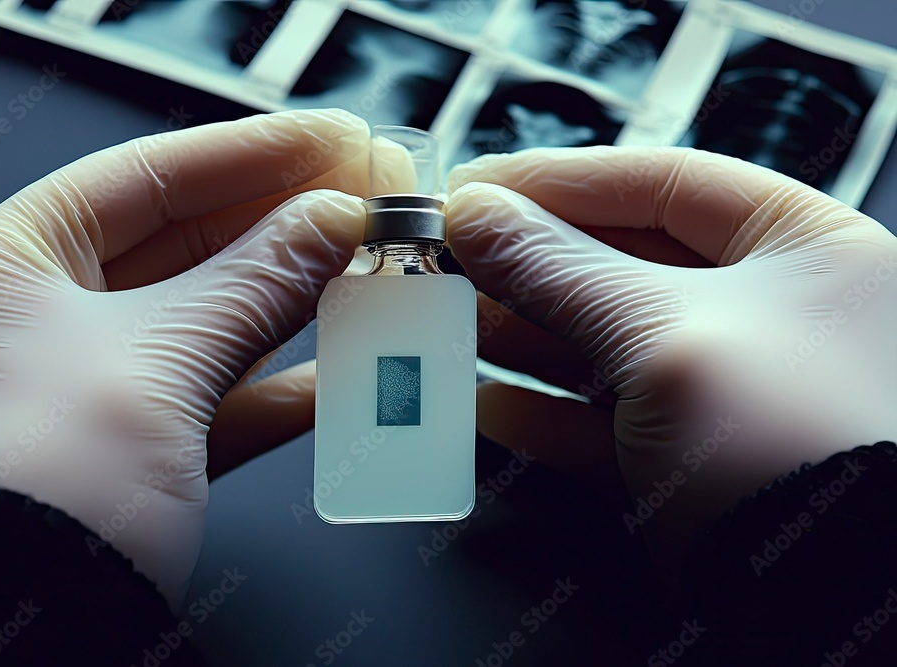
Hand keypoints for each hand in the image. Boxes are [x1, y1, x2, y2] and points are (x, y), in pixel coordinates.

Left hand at [0, 109, 410, 608]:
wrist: (8, 649)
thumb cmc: (33, 500)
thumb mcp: (158, 362)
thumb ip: (255, 282)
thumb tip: (331, 223)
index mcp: (2, 269)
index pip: (143, 176)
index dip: (248, 152)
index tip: (328, 140)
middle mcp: (36, 322)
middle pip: (183, 244)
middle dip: (281, 224)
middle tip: (363, 203)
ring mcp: (88, 390)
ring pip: (210, 322)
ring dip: (293, 301)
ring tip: (366, 272)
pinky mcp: (131, 454)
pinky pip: (219, 399)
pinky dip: (283, 384)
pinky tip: (342, 367)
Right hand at [444, 146, 896, 582]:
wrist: (829, 605)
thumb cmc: (797, 450)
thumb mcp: (665, 334)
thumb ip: (561, 268)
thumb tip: (481, 217)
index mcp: (806, 248)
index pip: (664, 183)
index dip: (561, 181)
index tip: (480, 190)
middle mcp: (774, 311)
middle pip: (626, 261)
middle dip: (531, 262)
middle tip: (455, 258)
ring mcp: (730, 388)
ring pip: (607, 343)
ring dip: (525, 335)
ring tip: (456, 324)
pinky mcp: (695, 457)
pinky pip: (607, 421)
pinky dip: (546, 414)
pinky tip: (493, 407)